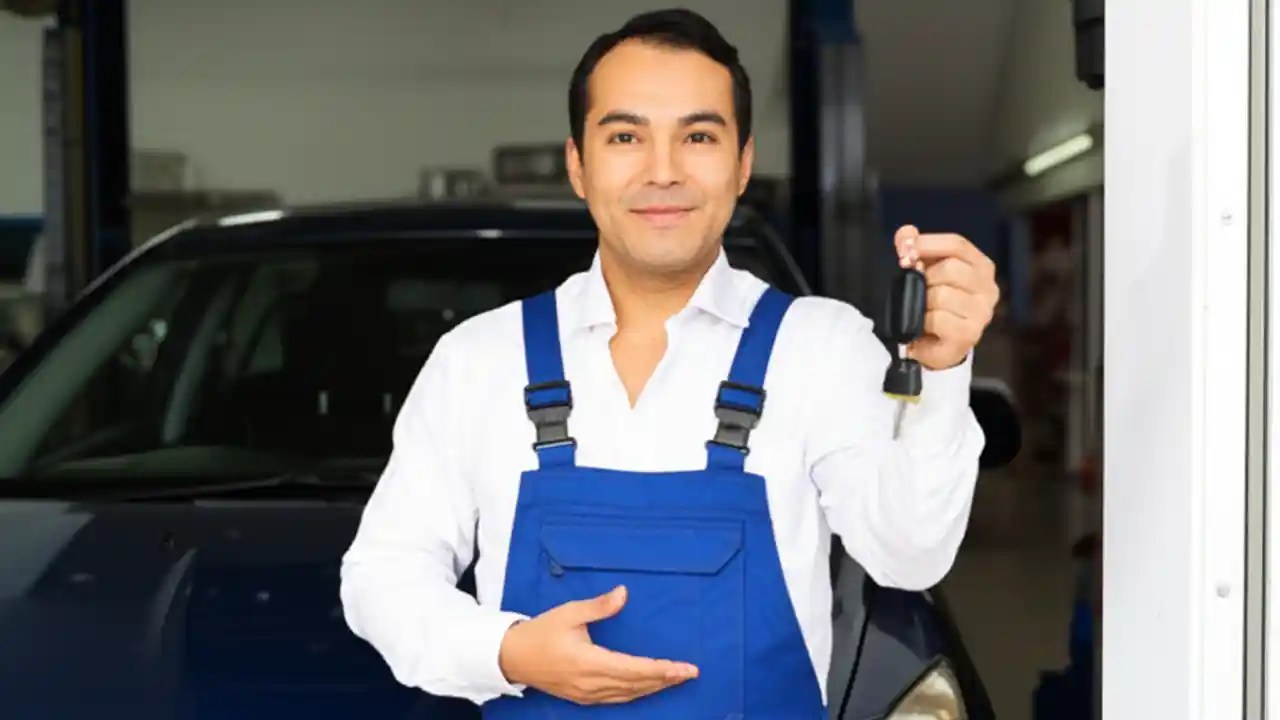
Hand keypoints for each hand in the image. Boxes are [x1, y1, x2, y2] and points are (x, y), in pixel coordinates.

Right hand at [498, 585, 698, 704]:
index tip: (684, 668)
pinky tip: (647, 687)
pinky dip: (636, 693)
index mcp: (589, 662)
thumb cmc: (540, 632)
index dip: (662, 670)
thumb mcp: (569, 612)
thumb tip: (623, 593)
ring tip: (675, 679)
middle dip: (665, 679)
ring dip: (654, 687)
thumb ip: (599, 606)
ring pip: (628, 695)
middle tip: (689, 673)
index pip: (634, 669)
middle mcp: (590, 683)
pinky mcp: (583, 698)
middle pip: (637, 685)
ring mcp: (586, 694)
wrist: (511, 657)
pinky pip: (616, 699)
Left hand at [894, 225, 998, 370]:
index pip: (957, 244)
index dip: (928, 243)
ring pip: (941, 295)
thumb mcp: (926, 270)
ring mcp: (981, 313)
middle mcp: (988, 289)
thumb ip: (916, 248)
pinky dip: (923, 321)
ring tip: (924, 310)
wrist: (938, 345)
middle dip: (924, 277)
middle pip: (950, 268)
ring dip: (923, 302)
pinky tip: (925, 326)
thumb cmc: (935, 305)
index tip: (906, 249)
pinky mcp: (969, 334)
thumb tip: (906, 234)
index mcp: (981, 267)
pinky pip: (937, 319)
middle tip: (918, 289)